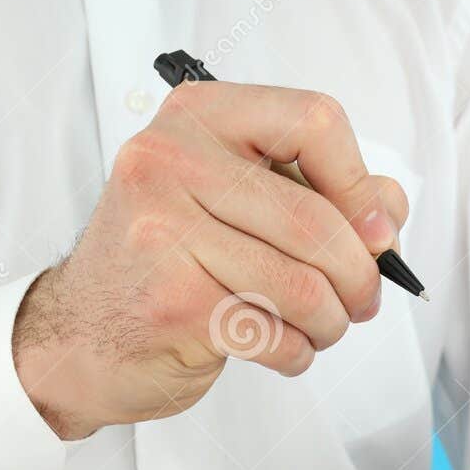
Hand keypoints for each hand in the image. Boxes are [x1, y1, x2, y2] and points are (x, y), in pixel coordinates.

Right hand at [11, 81, 409, 438]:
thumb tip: (389, 208)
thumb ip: (320, 191)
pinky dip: (297, 353)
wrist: (81, 334)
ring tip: (319, 326)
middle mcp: (171, 161)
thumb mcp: (242, 202)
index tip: (374, 231)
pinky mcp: (172, 303)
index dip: (362, 186)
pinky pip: (277, 335)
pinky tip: (280, 346)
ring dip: (332, 322)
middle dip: (360, 277)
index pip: (315, 122)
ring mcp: (164, 232)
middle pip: (319, 221)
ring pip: (305, 286)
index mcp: (200, 116)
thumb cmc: (173, 262)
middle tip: (360, 300)